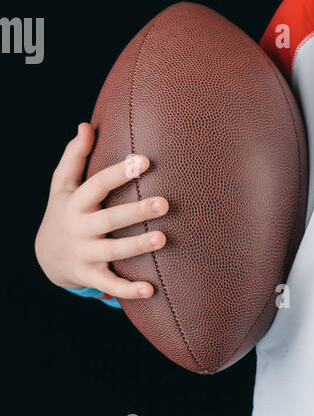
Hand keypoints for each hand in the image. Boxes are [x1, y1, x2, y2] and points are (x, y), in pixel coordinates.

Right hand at [34, 122, 168, 298]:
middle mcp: (79, 228)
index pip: (97, 185)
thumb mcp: (62, 185)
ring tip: (163, 239)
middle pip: (109, 219)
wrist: (47, 256)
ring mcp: (85, 254)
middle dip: (136, 212)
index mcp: (76, 203)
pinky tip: (151, 290)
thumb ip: (75, 156)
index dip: (119, 173)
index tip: (143, 161)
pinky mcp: (90, 276)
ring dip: (137, 247)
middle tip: (164, 203)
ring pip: (113, 251)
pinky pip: (110, 284)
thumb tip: (86, 126)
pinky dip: (129, 290)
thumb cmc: (64, 211)